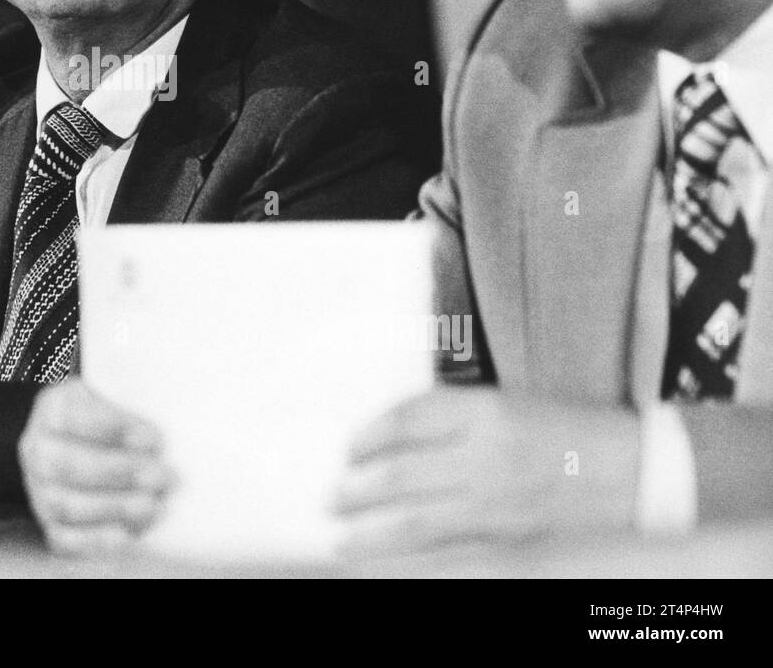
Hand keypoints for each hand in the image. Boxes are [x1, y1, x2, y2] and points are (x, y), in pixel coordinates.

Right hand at [18, 377, 174, 553]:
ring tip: (155, 505)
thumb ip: (135, 404)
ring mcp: (40, 490)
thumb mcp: (117, 395)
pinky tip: (127, 536)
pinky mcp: (50, 524)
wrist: (93, 444)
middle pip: (69, 465)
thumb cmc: (114, 418)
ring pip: (66, 504)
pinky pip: (65, 538)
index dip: (111, 428)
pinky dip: (95, 540)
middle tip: (163, 475)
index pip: (72, 416)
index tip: (155, 438)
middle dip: (120, 472)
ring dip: (115, 506)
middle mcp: (38, 449)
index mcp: (52, 408)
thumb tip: (175, 424)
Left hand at [334, 387, 639, 551]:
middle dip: (357, 489)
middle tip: (334, 497)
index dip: (368, 435)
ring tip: (344, 538)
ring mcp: (498, 506)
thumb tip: (388, 440)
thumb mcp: (506, 404)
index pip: (406, 418)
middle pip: (399, 474)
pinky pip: (448, 558)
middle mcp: (487, 457)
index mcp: (486, 412)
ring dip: (370, 532)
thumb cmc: (567, 433)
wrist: (636, 473)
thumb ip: (451, 419)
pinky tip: (385, 566)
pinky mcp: (512, 545)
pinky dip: (411, 564)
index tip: (349, 448)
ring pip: (414, 523)